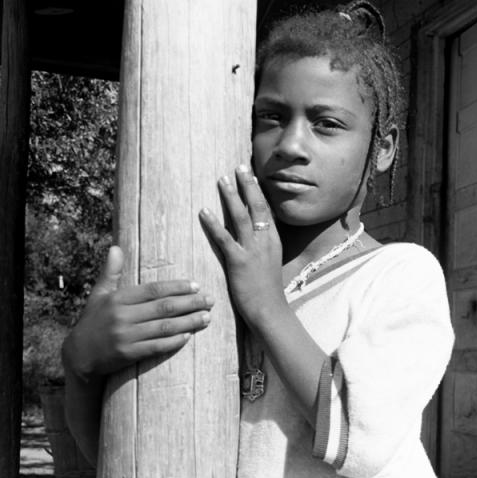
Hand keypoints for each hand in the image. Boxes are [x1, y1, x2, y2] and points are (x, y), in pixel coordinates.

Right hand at [61, 245, 213, 379]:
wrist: (78, 355)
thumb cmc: (92, 321)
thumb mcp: (98, 295)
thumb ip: (110, 272)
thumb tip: (116, 247)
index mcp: (118, 299)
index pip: (153, 290)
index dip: (176, 287)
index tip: (196, 285)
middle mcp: (122, 316)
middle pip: (163, 307)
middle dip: (190, 303)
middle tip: (210, 300)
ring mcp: (125, 336)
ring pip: (164, 327)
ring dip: (188, 322)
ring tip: (207, 318)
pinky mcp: (127, 354)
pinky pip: (155, 347)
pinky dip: (173, 342)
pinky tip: (188, 336)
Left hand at [199, 165, 284, 326]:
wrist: (270, 310)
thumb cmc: (268, 291)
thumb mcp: (270, 263)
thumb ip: (263, 247)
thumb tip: (255, 237)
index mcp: (273, 241)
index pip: (266, 210)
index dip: (258, 191)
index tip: (250, 175)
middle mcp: (265, 242)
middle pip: (256, 207)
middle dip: (247, 185)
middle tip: (238, 166)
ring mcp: (253, 251)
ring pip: (241, 217)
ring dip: (231, 197)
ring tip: (222, 180)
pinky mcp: (239, 262)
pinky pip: (224, 239)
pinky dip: (213, 224)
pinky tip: (203, 211)